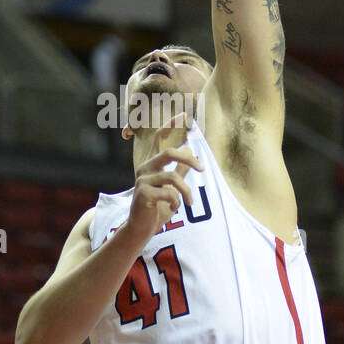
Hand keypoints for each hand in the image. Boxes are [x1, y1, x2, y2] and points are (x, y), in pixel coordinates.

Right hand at [126, 115, 203, 244]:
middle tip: (202, 168)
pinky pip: (170, 193)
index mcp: (150, 165)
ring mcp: (142, 180)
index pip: (158, 139)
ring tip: (188, 202)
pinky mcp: (143, 193)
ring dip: (186, 191)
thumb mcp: (171, 188)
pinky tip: (173, 209)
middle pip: (169, 153)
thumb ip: (179, 171)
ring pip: (173, 177)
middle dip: (189, 160)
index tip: (185, 114)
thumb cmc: (156, 208)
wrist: (141, 229)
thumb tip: (190, 153)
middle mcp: (144, 169)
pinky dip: (177, 202)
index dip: (170, 125)